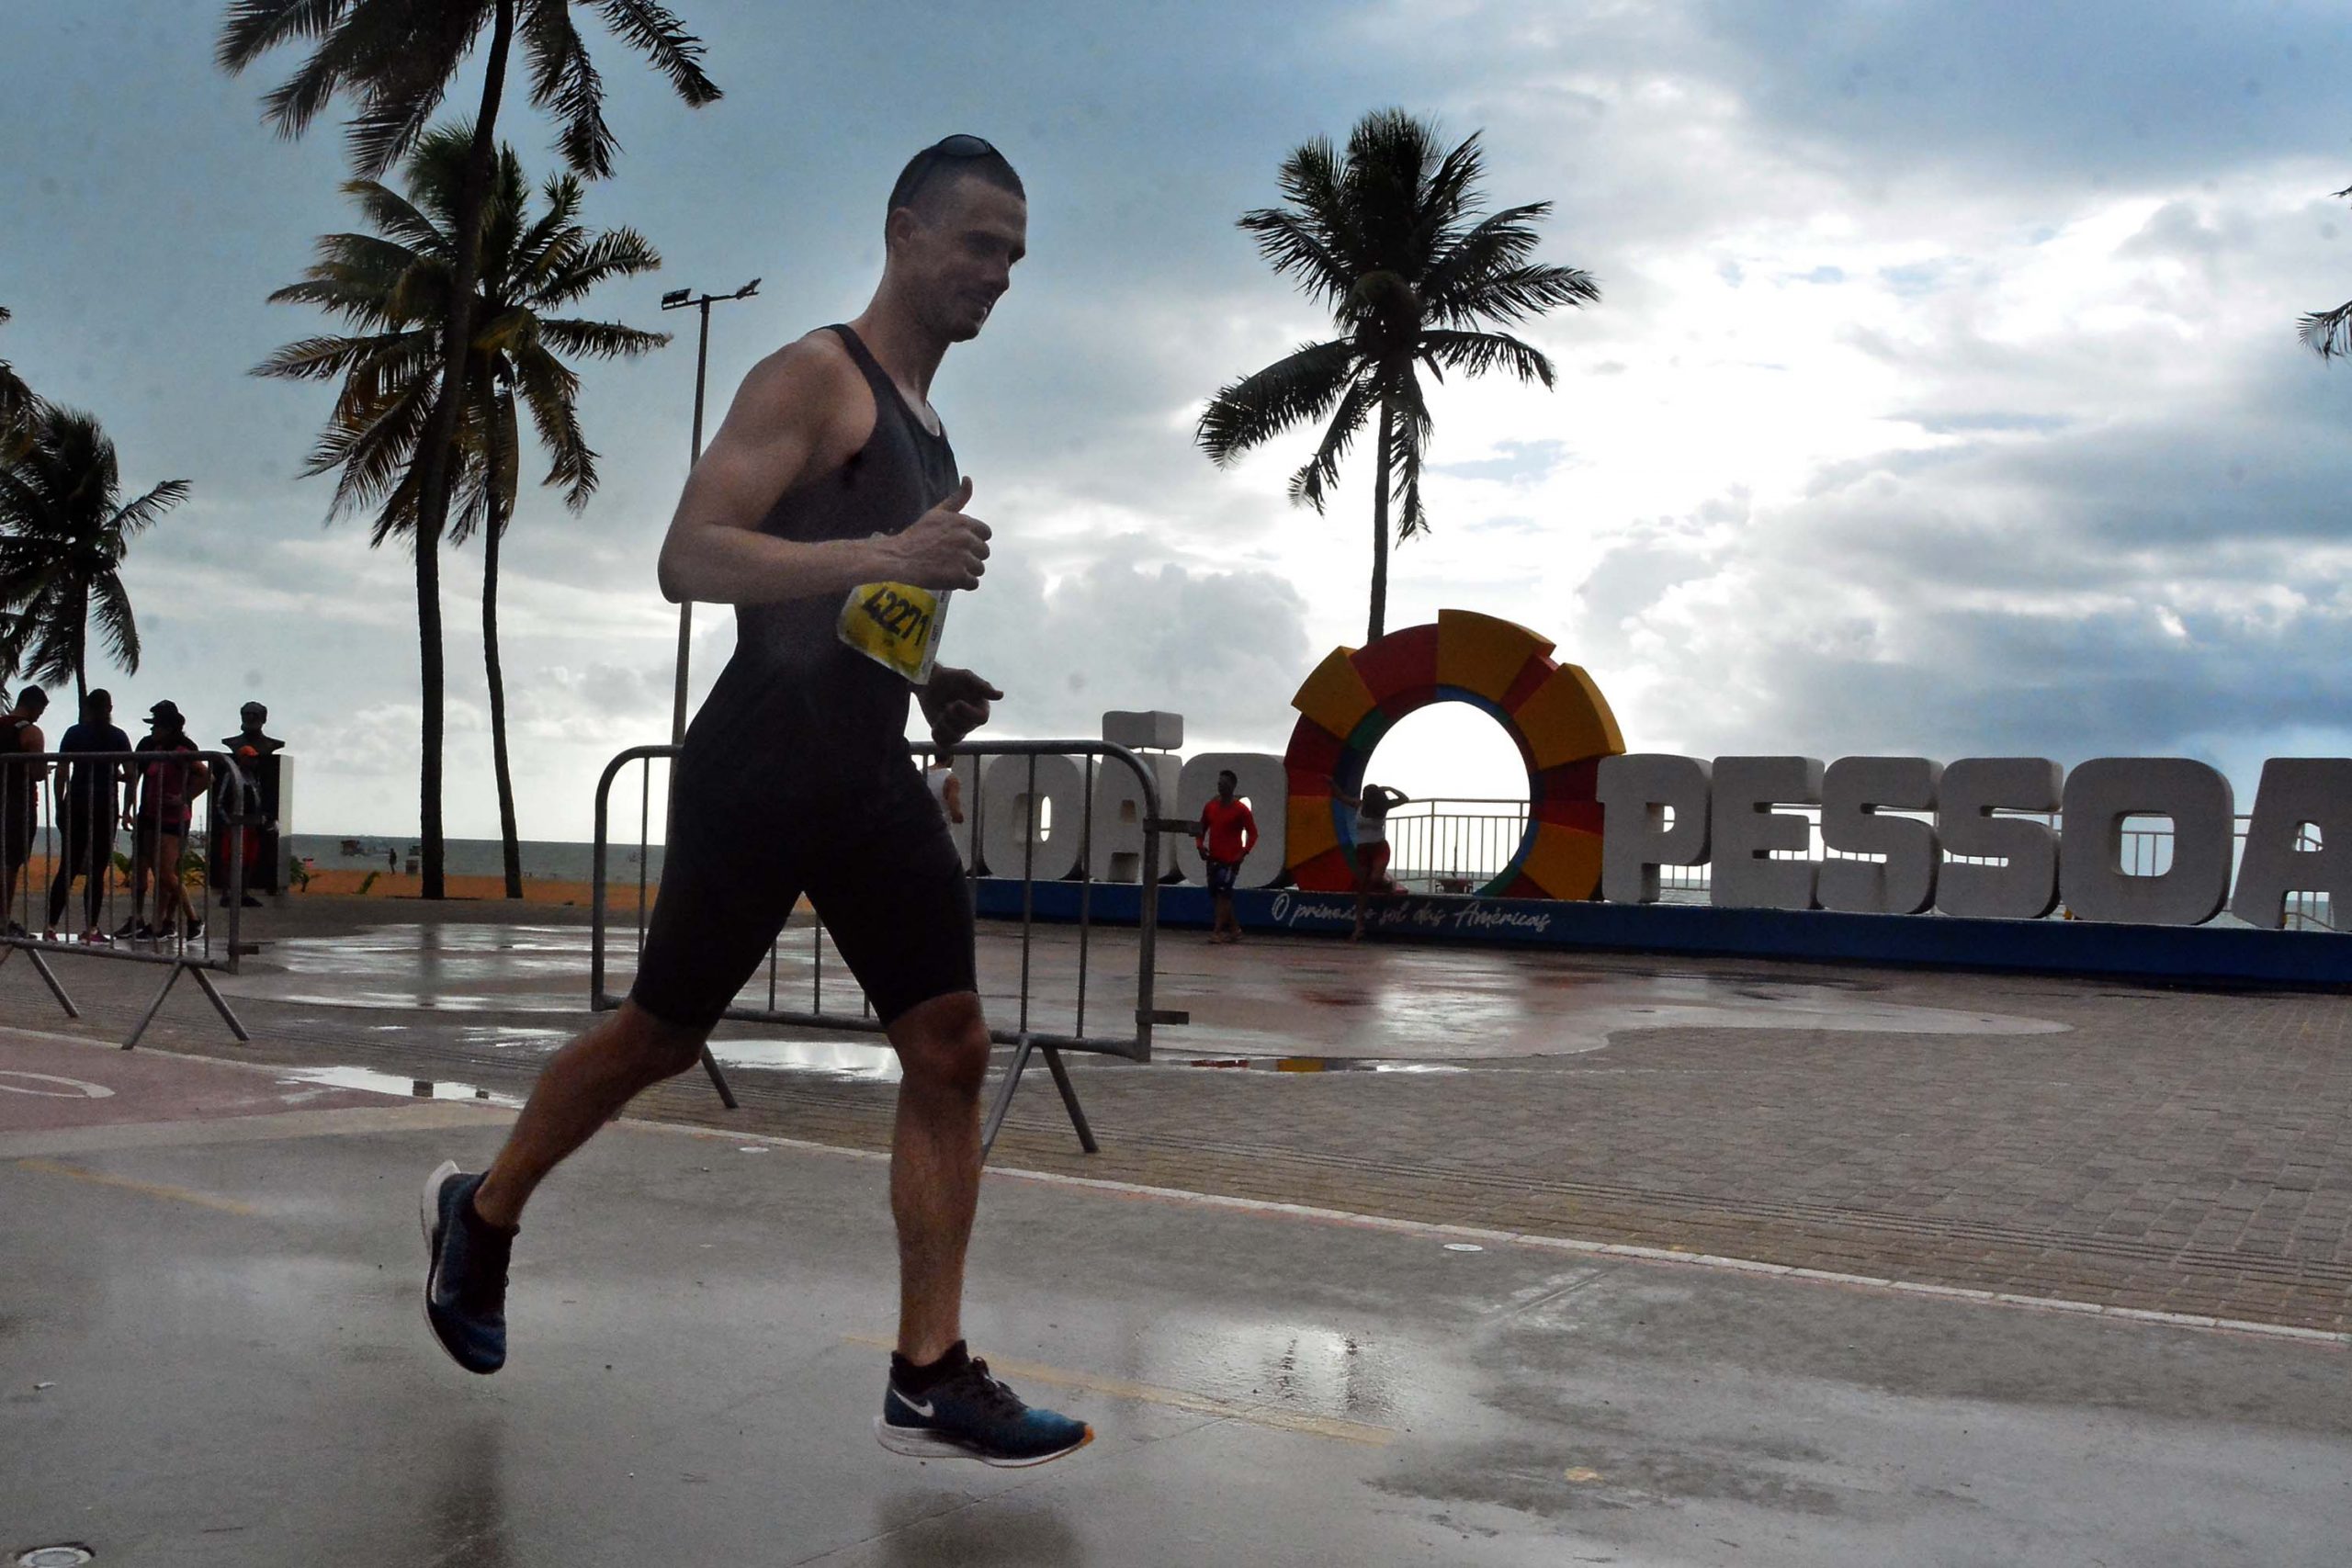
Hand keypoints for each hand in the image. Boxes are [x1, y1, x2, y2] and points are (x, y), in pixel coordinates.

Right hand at [890, 476, 989, 590]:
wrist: (900, 557)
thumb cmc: (918, 535)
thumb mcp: (937, 512)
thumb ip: (957, 499)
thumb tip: (968, 479)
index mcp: (964, 522)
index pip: (986, 533)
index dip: (974, 540)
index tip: (960, 544)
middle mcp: (967, 539)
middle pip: (984, 553)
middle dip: (971, 557)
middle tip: (951, 558)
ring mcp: (964, 558)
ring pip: (979, 569)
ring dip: (967, 571)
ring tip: (949, 568)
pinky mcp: (959, 576)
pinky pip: (973, 583)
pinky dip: (963, 584)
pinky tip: (949, 578)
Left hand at [922, 665, 1002, 746]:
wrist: (928, 683)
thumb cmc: (949, 678)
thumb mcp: (965, 677)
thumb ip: (982, 686)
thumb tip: (1001, 695)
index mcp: (981, 708)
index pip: (982, 718)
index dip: (969, 712)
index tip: (957, 702)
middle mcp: (972, 721)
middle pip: (966, 728)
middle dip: (953, 716)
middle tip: (946, 705)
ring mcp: (958, 729)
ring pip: (955, 738)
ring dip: (945, 726)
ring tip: (941, 714)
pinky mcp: (945, 734)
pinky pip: (944, 744)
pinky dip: (938, 734)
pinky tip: (936, 723)